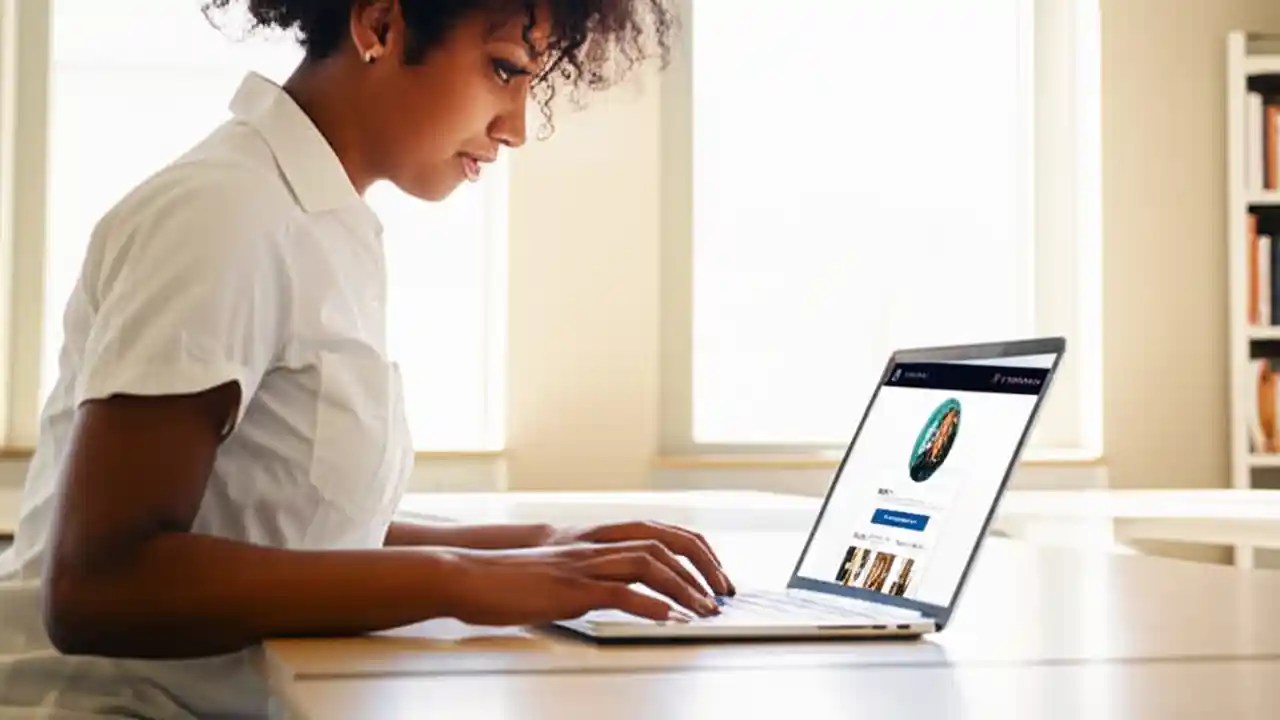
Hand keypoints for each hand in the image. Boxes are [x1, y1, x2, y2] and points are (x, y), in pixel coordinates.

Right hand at [439, 541, 722, 625]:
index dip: (691, 552)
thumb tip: (622, 600)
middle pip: (663, 546)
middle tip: (722, 596)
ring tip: (705, 610)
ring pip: (648, 565)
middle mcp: (595, 548)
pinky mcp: (570, 589)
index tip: (713, 575)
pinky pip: (618, 592)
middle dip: (700, 570)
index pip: (658, 535)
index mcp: (595, 544)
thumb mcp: (560, 577)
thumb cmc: (509, 582)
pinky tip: (667, 619)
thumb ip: (591, 582)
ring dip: (683, 588)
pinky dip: (649, 606)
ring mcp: (584, 567)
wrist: (469, 576)